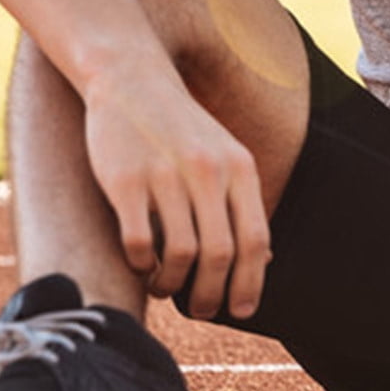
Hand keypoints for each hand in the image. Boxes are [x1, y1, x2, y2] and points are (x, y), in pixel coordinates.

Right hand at [83, 66, 268, 320]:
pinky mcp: (125, 180)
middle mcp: (208, 171)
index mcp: (239, 168)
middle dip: (212, 295)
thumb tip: (263, 261)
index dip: (251, 282)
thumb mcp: (224, 155)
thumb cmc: (181, 128)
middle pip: (220, 255)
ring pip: (180, 255)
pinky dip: (142, 264)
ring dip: (173, 283)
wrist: (132, 79)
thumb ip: (242, 202)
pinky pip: (139, 242)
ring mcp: (166, 175)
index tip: (243, 310)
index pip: (255, 240)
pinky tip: (141, 263)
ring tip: (166, 286)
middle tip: (201, 311)